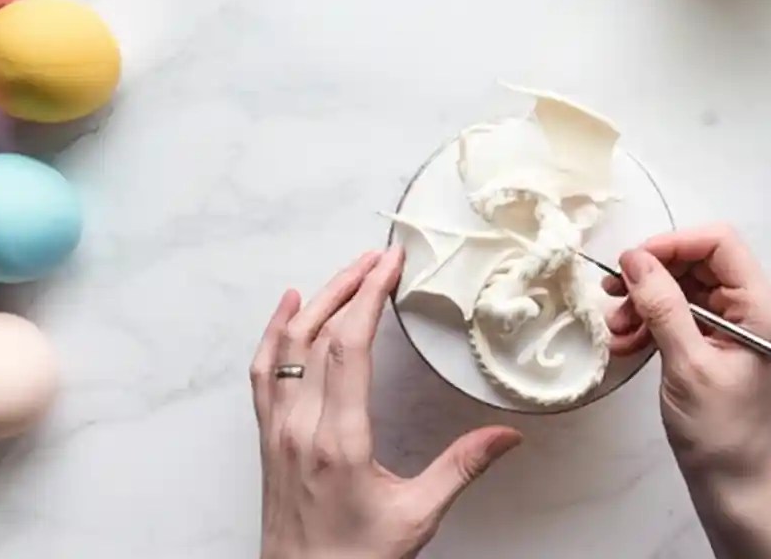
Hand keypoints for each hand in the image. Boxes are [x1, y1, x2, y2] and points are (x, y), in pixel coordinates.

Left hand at [252, 249, 522, 558]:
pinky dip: (274, 331)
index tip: (390, 264)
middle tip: (379, 256)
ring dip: (317, 300)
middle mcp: (299, 426)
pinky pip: (264, 369)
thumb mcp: (417, 516)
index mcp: (338, 439)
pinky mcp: (267, 436)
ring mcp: (277, 428)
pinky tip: (288, 308)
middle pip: (318, 332)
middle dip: (350, 285)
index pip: (349, 345)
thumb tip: (507, 435)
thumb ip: (462, 468)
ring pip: (288, 344)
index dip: (369, 296)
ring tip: (347, 270)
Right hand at [604, 225, 770, 558]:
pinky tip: (628, 342)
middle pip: (700, 262)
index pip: (720, 243)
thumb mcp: (686, 363)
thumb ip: (661, 305)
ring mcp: (743, 324)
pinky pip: (685, 313)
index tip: (631, 263)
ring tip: (617, 330)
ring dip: (647, 302)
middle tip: (613, 296)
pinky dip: (654, 322)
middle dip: (653, 277)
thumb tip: (635, 258)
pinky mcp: (724, 340)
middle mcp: (761, 308)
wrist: (731, 484)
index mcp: (766, 309)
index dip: (672, 244)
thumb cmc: (719, 433)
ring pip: (686, 287)